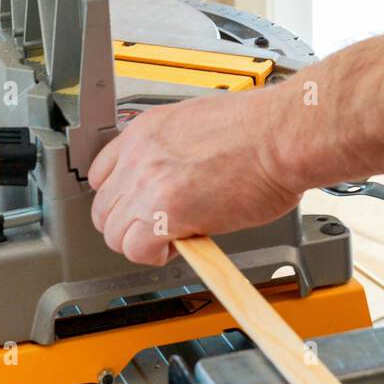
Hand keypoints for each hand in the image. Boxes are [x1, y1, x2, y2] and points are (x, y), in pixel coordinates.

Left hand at [88, 87, 301, 266]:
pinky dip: (156, 256)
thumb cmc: (259, 130)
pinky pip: (137, 250)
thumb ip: (172, 155)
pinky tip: (180, 245)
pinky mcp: (164, 213)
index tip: (137, 206)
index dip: (121, 198)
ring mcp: (148, 184)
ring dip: (142, 243)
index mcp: (146, 130)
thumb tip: (172, 180)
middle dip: (130, 225)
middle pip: (104, 208)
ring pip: (115, 234)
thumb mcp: (198, 127)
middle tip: (160, 228)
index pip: (102, 174)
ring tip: (174, 237)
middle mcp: (139, 155)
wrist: (281, 136)